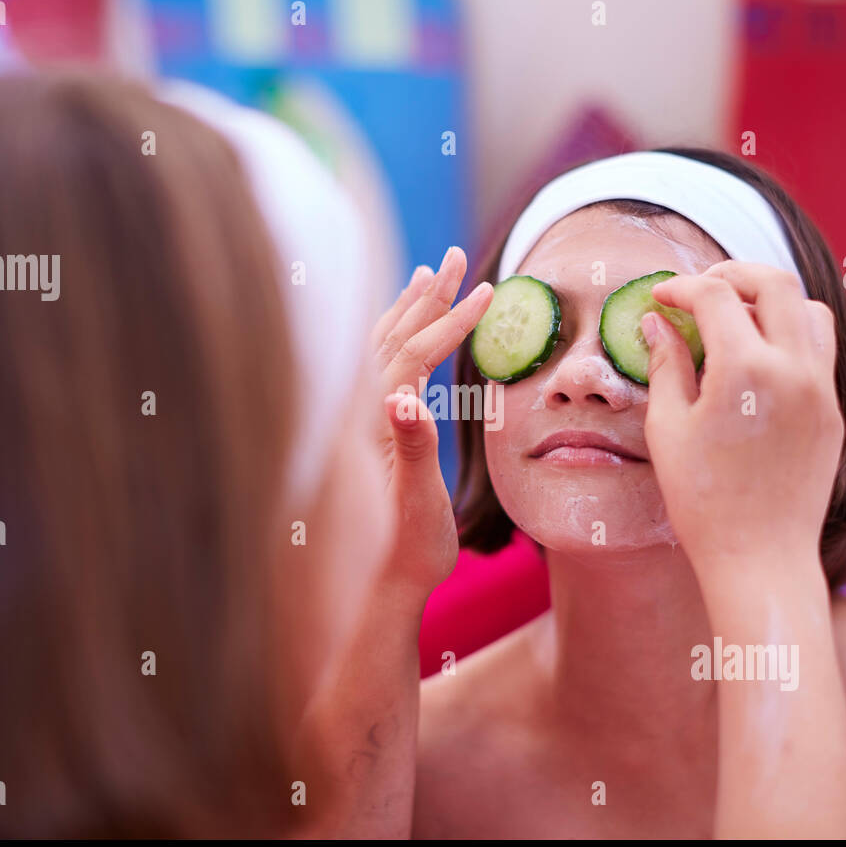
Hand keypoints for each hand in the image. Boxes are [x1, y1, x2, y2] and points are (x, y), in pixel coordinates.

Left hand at [370, 247, 492, 594]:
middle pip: (391, 338)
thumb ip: (413, 450)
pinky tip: (404, 333)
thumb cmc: (407, 554)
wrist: (378, 590)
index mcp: (373, 427)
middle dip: (427, 296)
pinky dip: (393, 337)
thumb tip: (403, 399)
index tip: (489, 289)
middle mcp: (357, 417)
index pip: (414, 355)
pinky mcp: (362, 435)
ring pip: (378, 348)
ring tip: (429, 276)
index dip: (452, 321)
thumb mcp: (417, 507)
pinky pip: (375, 368)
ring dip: (407, 309)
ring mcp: (357, 424)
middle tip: (456, 256)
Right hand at [641, 261, 840, 578]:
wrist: (761, 558)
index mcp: (746, 370)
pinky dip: (793, 332)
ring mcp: (822, 389)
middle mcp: (795, 369)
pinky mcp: (835, 411)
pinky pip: (822, 348)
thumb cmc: (703, 501)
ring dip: (771, 299)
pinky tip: (760, 355)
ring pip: (810, 308)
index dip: (681, 287)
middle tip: (699, 290)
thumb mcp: (667, 428)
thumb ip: (666, 365)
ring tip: (735, 317)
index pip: (715, 296)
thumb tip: (658, 322)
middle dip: (732, 275)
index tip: (660, 297)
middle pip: (774, 283)